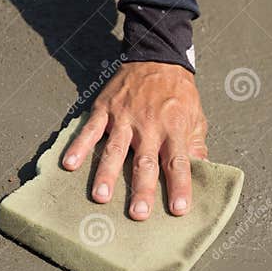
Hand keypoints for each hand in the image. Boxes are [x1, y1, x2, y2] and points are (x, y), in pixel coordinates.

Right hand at [62, 62, 207, 220]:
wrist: (157, 57)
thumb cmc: (178, 93)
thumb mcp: (196, 116)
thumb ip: (196, 145)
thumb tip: (203, 173)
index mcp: (174, 129)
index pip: (178, 162)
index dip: (179, 186)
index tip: (178, 209)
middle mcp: (149, 125)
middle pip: (145, 161)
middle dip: (141, 188)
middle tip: (138, 213)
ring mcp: (125, 117)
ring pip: (115, 149)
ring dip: (107, 174)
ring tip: (100, 196)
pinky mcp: (105, 109)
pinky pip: (90, 130)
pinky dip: (78, 146)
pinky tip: (69, 164)